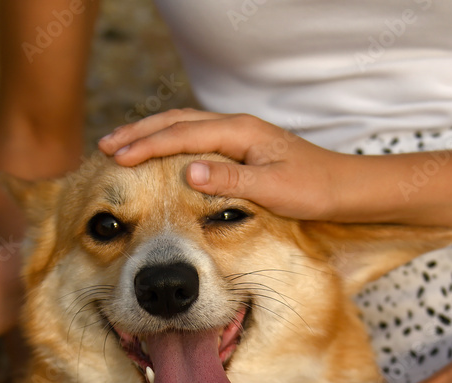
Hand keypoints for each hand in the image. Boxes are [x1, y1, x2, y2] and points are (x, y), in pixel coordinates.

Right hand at [97, 109, 352, 221]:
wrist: (347, 188)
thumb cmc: (314, 190)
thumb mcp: (272, 190)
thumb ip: (229, 181)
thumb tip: (187, 172)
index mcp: (240, 132)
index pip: (182, 135)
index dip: (146, 145)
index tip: (116, 156)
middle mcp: (237, 127)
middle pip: (177, 122)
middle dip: (139, 133)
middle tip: (105, 146)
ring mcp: (239, 135)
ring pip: (184, 126)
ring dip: (151, 134)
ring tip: (121, 145)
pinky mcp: (242, 148)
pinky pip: (196, 137)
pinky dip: (170, 141)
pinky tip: (160, 153)